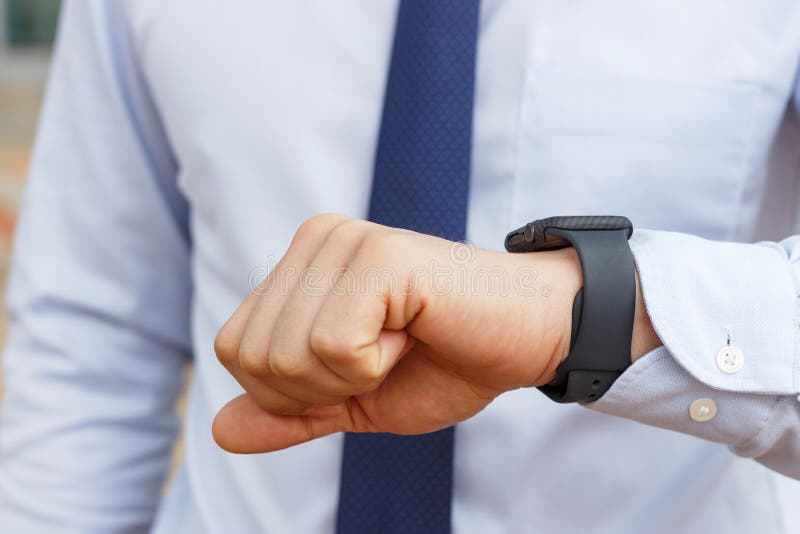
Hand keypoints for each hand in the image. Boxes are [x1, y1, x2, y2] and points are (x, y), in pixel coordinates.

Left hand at [212, 214, 584, 452]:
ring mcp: (344, 243)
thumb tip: (219, 432)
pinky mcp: (378, 258)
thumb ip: (290, 412)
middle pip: (251, 356)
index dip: (291, 391)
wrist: (526, 338)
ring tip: (401, 340)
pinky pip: (334, 346)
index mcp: (300, 266)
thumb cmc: (446, 362)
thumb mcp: (355, 400)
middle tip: (383, 357)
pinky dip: (375, 364)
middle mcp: (314, 240)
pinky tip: (413, 330)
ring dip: (351, 377)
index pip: (234, 350)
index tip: (360, 366)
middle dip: (318, 389)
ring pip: (287, 354)